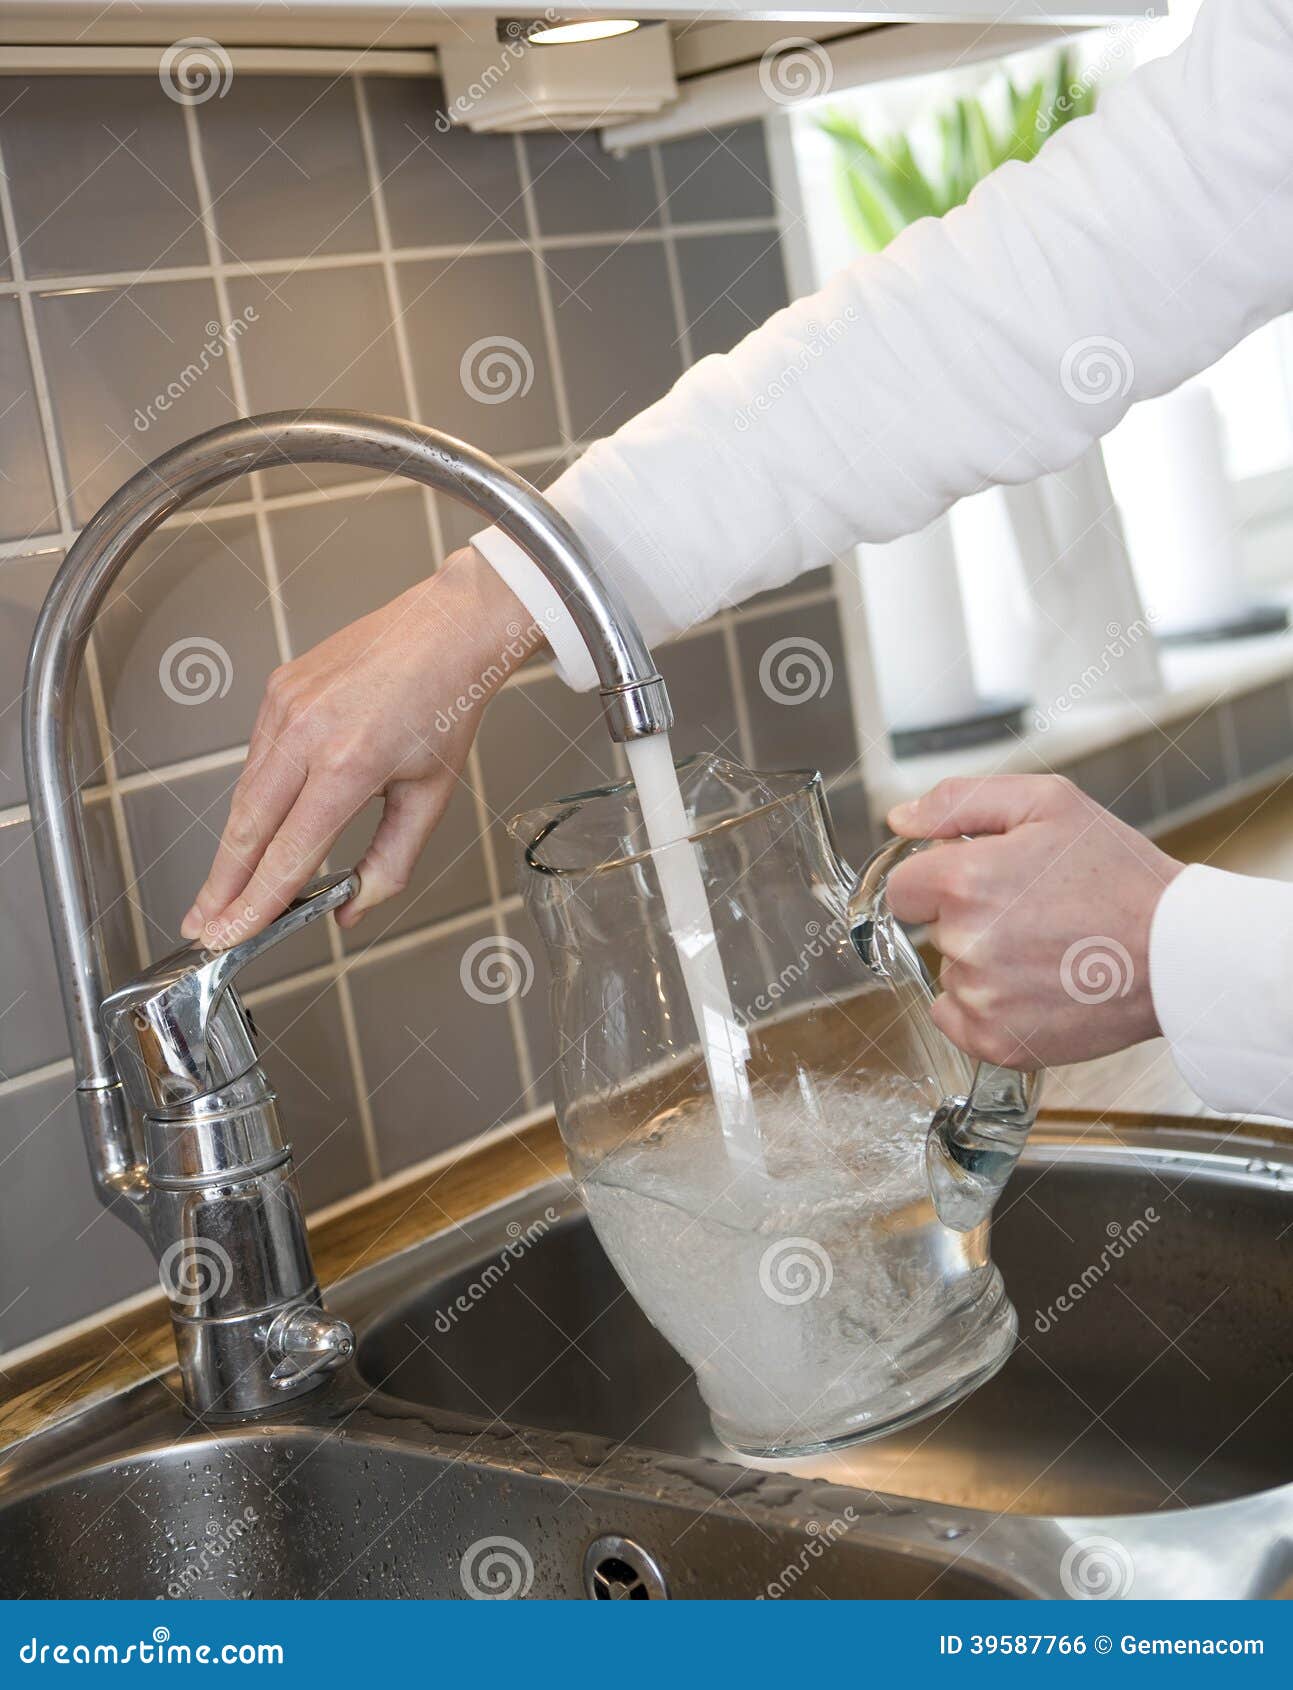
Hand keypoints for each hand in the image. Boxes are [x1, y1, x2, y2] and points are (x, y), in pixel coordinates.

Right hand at [182, 546, 539, 947]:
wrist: (448, 630)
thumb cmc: (446, 706)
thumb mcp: (431, 796)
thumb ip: (391, 860)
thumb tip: (350, 908)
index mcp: (349, 763)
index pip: (289, 852)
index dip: (255, 903)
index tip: (230, 935)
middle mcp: (307, 732)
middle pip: (248, 828)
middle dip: (222, 886)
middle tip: (203, 927)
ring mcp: (285, 705)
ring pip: (246, 794)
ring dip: (233, 848)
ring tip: (222, 891)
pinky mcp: (278, 689)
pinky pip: (256, 757)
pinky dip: (254, 798)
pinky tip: (256, 828)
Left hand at [884, 774, 1184, 1068]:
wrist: (1178, 952)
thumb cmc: (1120, 875)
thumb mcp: (1047, 803)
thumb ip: (959, 802)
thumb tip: (899, 820)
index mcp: (967, 880)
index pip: (902, 887)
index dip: (938, 881)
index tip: (978, 883)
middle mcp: (967, 942)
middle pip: (934, 929)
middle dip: (971, 917)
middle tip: (1035, 912)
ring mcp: (982, 997)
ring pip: (952, 972)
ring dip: (984, 963)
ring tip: (1048, 950)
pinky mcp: (998, 1041)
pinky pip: (958, 1020)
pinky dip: (986, 1008)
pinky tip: (1035, 987)